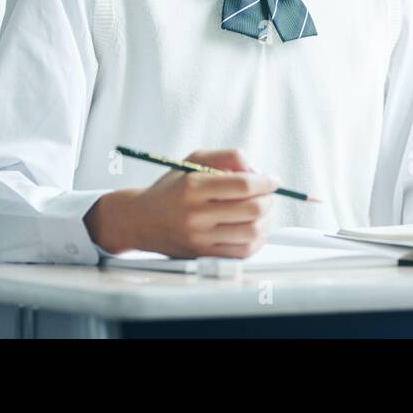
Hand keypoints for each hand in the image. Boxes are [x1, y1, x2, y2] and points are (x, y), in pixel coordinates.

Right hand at [86, 149, 279, 257]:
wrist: (139, 220)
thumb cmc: (172, 187)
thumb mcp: (193, 160)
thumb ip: (227, 157)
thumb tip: (257, 170)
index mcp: (193, 187)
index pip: (243, 185)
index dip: (266, 182)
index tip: (273, 180)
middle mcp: (196, 215)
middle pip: (252, 210)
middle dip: (268, 200)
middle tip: (267, 195)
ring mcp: (199, 239)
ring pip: (251, 233)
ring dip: (265, 220)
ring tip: (260, 211)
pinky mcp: (202, 255)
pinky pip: (242, 252)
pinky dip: (256, 240)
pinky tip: (253, 228)